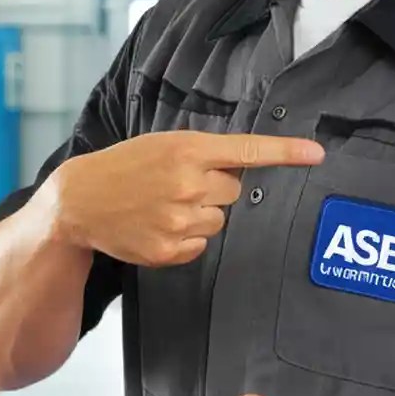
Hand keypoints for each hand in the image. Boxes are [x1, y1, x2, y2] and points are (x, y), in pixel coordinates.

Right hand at [46, 131, 324, 266]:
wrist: (78, 201)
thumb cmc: (122, 167)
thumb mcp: (160, 145)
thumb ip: (201, 154)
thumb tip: (239, 171)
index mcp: (186, 149)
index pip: (246, 151)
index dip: (285, 152)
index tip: (316, 153)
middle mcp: (187, 183)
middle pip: (233, 190)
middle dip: (213, 187)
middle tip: (177, 184)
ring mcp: (179, 220)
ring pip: (218, 220)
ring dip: (199, 214)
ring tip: (162, 206)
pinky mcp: (170, 249)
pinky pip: (201, 246)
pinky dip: (184, 238)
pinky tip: (156, 226)